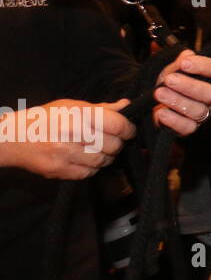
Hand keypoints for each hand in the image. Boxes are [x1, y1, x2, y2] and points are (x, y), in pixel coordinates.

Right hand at [0, 99, 135, 179]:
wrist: (13, 138)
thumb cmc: (44, 119)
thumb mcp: (71, 106)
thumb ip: (101, 108)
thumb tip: (125, 106)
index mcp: (79, 115)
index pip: (118, 125)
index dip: (128, 129)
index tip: (128, 130)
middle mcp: (73, 134)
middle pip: (113, 145)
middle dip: (117, 143)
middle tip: (113, 140)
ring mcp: (65, 154)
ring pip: (102, 161)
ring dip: (106, 156)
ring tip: (100, 149)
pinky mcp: (59, 170)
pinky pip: (88, 173)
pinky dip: (92, 168)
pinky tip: (86, 159)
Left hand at [152, 50, 210, 134]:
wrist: (150, 103)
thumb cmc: (166, 84)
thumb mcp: (170, 69)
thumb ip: (178, 61)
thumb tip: (186, 54)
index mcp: (208, 79)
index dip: (202, 66)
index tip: (184, 63)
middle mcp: (208, 97)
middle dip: (190, 86)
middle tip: (169, 80)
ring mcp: (200, 114)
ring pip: (198, 110)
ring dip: (177, 101)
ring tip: (159, 94)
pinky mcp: (188, 128)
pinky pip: (187, 127)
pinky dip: (173, 120)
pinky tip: (161, 112)